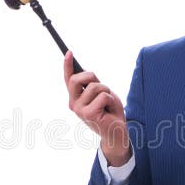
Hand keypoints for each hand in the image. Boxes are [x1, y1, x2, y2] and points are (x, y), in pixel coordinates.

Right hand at [64, 51, 131, 165]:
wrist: (116, 132)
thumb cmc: (109, 112)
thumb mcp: (101, 94)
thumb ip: (92, 85)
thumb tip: (87, 74)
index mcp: (75, 98)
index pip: (68, 79)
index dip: (67, 65)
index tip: (69, 53)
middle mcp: (74, 104)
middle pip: (77, 79)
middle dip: (92, 76)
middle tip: (102, 86)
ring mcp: (80, 110)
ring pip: (95, 87)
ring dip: (107, 92)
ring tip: (108, 104)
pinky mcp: (89, 114)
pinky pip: (103, 96)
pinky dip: (111, 100)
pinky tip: (110, 110)